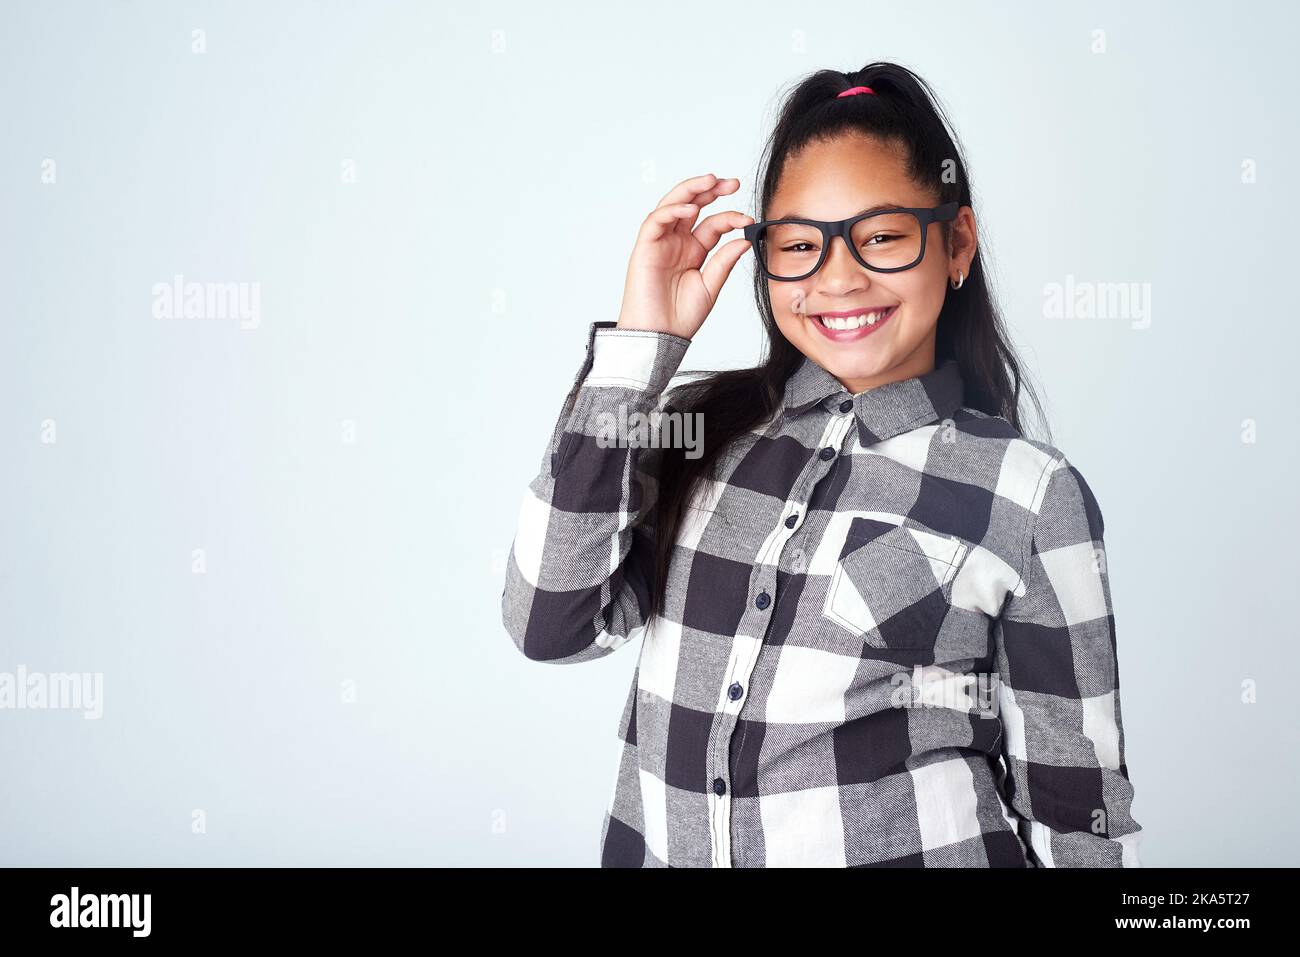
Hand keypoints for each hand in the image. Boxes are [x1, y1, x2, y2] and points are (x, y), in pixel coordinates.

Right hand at [615, 173, 753, 339]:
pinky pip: (656, 221)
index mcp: (694, 250)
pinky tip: (691, 208)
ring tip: (711, 182)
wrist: (660, 337)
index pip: (713, 224)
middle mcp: (676, 242)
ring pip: (673, 205)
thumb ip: (724, 261)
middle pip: (692, 205)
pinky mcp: (645, 248)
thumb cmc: (680, 317)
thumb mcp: (710, 286)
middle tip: (733, 183)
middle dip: (711, 190)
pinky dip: (672, 210)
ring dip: (691, 190)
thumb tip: (744, 240)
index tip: (748, 221)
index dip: (731, 217)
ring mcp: (660, 243)